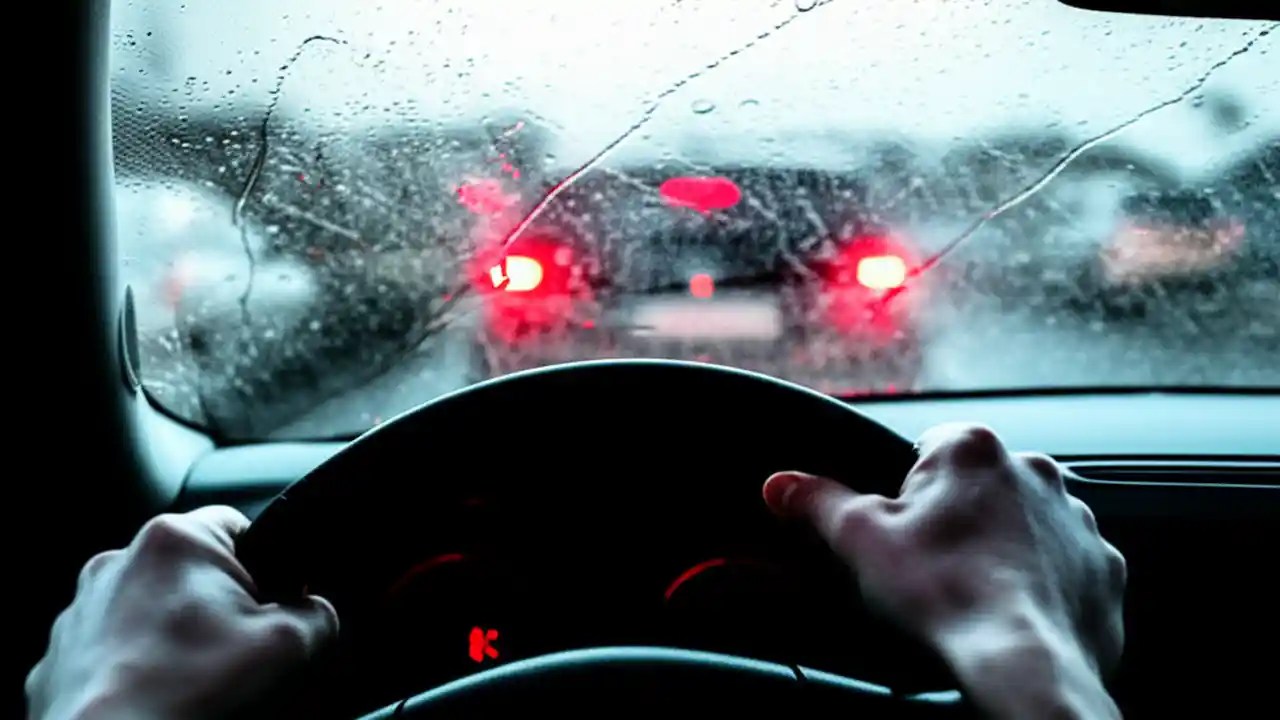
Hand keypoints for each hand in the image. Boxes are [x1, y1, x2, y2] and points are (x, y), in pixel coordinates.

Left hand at [25, 506, 337, 719]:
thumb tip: (311, 614)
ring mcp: (79, 617)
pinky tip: (162, 704)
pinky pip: (116, 659)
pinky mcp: (57, 665)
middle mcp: (116, 566)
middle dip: (223, 615)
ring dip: (179, 646)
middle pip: (197, 578)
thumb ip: (318, 612)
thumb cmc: (189, 698)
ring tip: (198, 689)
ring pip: (154, 619)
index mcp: (174, 540)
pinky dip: (140, 678)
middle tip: (242, 662)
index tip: (274, 613)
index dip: (271, 571)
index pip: (242, 527)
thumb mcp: (294, 645)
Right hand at [764, 423, 1125, 719]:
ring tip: (973, 593)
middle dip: (957, 519)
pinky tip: (1012, 612)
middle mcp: (1034, 471)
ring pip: (1024, 525)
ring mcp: (1076, 520)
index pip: (928, 448)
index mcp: (972, 449)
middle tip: (931, 567)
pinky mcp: (1104, 568)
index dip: (907, 492)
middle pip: (978, 487)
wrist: (1022, 661)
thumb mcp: (859, 540)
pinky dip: (1041, 585)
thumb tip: (781, 484)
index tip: (902, 531)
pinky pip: (1065, 567)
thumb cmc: (944, 594)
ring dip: (1001, 549)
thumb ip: (818, 502)